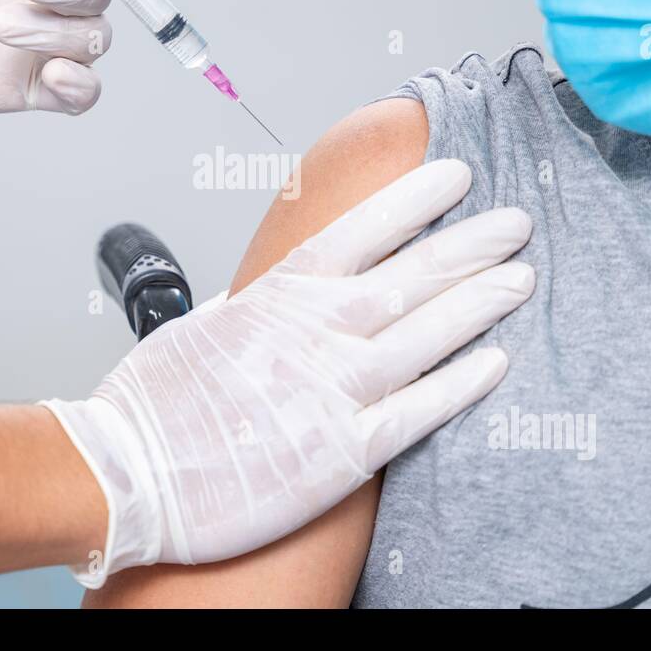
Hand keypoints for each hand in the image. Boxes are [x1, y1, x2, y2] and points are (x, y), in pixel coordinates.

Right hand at [43, 159, 535, 586]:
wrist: (129, 474)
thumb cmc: (155, 404)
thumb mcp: (202, 326)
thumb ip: (253, 305)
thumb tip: (276, 288)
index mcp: (276, 296)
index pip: (360, 231)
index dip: (414, 200)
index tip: (455, 176)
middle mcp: (312, 333)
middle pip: (409, 276)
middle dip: (469, 245)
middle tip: (516, 223)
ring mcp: (331, 390)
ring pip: (424, 335)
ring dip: (478, 302)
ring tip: (521, 277)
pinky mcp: (341, 452)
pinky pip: (417, 411)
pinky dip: (459, 384)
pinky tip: (494, 361)